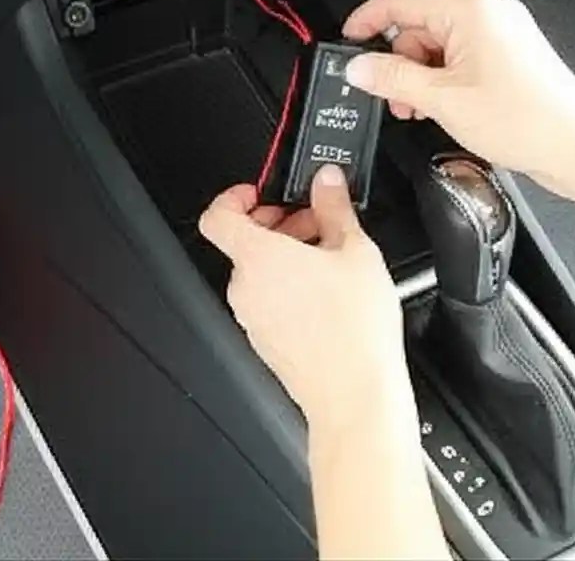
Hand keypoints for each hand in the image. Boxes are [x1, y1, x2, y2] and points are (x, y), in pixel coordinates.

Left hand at [198, 165, 409, 429]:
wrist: (353, 393)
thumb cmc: (353, 331)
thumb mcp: (356, 250)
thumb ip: (334, 205)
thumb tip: (327, 181)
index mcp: (258, 258)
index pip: (217, 215)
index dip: (234, 196)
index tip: (260, 193)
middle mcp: (246, 287)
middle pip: (243, 242)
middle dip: (277, 224)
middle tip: (314, 221)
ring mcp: (251, 317)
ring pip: (258, 272)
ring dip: (286, 256)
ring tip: (330, 258)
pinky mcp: (263, 339)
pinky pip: (267, 300)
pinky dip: (288, 286)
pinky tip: (327, 292)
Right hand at [342, 0, 574, 193]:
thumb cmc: (527, 120)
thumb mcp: (442, 100)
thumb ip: (392, 79)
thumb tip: (359, 66)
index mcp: (471, 10)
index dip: (367, 19)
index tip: (348, 41)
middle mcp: (489, 13)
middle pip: (420, 24)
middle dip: (398, 61)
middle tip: (389, 96)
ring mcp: (502, 33)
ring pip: (440, 44)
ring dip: (420, 76)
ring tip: (419, 109)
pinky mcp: (509, 54)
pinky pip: (462, 57)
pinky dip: (444, 79)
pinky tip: (442, 107)